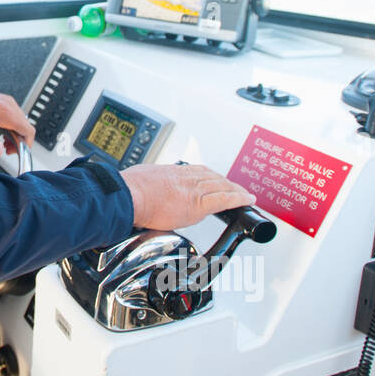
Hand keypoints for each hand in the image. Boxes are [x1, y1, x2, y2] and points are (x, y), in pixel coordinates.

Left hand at [0, 82, 35, 158]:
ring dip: (14, 131)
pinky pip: (13, 112)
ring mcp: (6, 100)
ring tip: (1, 139)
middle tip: (6, 147)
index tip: (19, 150)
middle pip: (25, 125)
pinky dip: (10, 122)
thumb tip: (0, 153)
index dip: (27, 144)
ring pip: (20, 119)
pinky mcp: (1, 98)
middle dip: (19, 139)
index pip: (29, 131)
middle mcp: (9, 105)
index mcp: (7, 114)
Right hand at [118, 163, 254, 230]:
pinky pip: (224, 199)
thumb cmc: (128, 190)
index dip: (210, 175)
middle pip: (213, 177)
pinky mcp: (197, 204)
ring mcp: (192, 190)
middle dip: (226, 182)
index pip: (198, 171)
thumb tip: (146, 191)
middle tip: (236, 187)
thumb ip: (150, 185)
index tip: (216, 178)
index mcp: (172, 172)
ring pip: (221, 186)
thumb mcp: (141, 179)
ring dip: (235, 189)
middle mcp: (185, 178)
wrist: (128, 197)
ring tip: (244, 194)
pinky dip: (238, 198)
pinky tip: (247, 200)